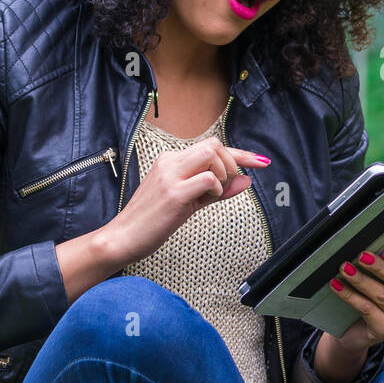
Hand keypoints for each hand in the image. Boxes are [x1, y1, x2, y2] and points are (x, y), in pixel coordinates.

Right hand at [98, 137, 268, 267]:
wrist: (122, 238)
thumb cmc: (153, 221)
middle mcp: (170, 161)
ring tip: (214, 195)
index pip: (212, 147)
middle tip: (229, 186)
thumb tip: (245, 181)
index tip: (261, 162)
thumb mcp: (190, 202)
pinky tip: (207, 201)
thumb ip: (217, 190)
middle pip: (214, 144)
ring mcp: (171, 175)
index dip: (240, 154)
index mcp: (171, 160)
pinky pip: (209, 179)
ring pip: (212, 154)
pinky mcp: (174, 193)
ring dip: (225, 174)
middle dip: (233, 162)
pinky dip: (217, 189)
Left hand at [327, 249, 383, 353]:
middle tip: (361, 256)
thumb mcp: (381, 281)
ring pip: (382, 296)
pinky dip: (350, 295)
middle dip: (379, 267)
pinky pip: (367, 309)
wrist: (355, 330)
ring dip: (361, 280)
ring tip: (345, 268)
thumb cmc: (370, 297)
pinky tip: (337, 286)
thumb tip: (369, 250)